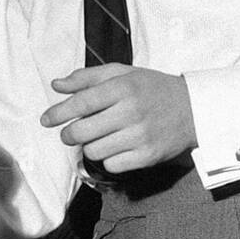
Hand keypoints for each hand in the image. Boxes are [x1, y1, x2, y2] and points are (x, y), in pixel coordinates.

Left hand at [41, 64, 196, 175]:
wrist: (193, 109)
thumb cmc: (152, 88)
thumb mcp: (123, 73)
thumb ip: (88, 77)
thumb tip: (57, 85)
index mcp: (124, 87)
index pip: (82, 102)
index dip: (59, 112)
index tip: (46, 120)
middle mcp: (132, 111)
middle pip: (83, 131)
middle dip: (69, 135)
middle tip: (70, 134)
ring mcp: (141, 136)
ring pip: (95, 151)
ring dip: (90, 147)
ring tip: (99, 138)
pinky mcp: (148, 156)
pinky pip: (112, 165)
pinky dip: (109, 159)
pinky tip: (116, 148)